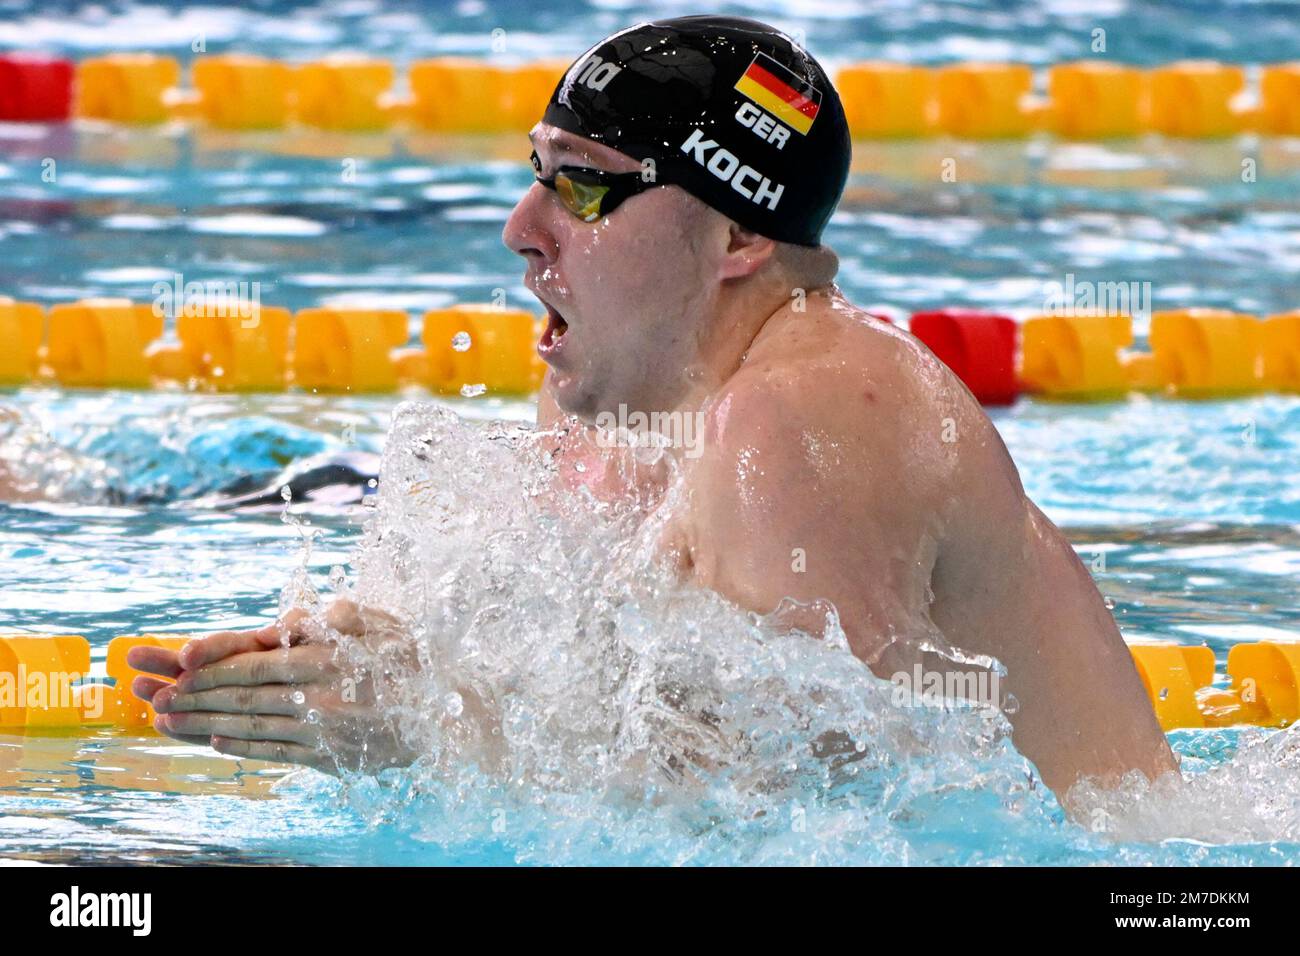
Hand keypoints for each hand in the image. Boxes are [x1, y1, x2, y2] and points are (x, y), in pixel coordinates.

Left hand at [129, 600, 419, 773]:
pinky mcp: (329, 756)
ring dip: (203, 724)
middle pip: (241, 695)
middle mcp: (317, 696)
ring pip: (251, 726)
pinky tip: (219, 742)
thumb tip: (288, 621)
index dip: (211, 662)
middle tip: (151, 696)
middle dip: (192, 695)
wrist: (452, 712)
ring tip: (166, 723)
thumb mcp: (382, 624)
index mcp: (324, 658)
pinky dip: (244, 748)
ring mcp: (321, 730)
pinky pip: (276, 752)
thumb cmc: (415, 659)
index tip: (175, 661)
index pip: (253, 661)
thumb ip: (336, 616)